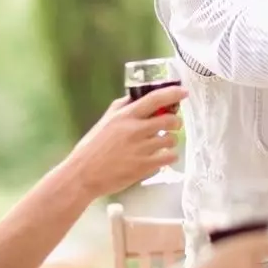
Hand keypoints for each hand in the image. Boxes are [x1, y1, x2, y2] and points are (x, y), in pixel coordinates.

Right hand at [64, 88, 186, 196]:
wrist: (83, 175)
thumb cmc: (92, 147)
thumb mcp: (105, 121)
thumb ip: (122, 107)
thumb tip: (137, 97)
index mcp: (125, 116)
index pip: (154, 99)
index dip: (173, 93)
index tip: (184, 92)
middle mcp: (135, 130)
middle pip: (170, 120)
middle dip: (176, 121)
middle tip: (173, 124)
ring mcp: (142, 149)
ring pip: (172, 139)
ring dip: (171, 140)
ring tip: (163, 143)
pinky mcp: (145, 166)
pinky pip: (170, 157)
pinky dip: (170, 156)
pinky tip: (163, 156)